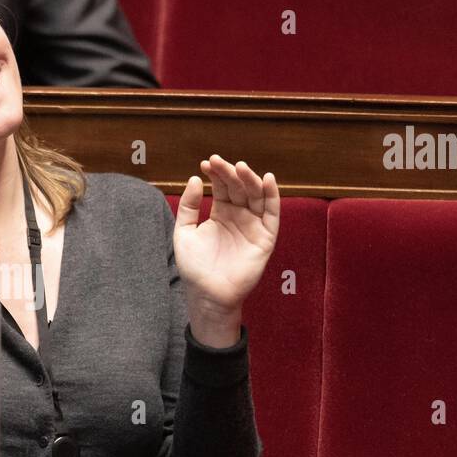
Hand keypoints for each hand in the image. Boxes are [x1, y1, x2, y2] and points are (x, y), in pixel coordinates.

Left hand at [174, 155, 279, 335]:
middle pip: (239, 188)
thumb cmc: (194, 267)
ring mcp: (253, 226)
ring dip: (251, 179)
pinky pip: (272, 214)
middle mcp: (239, 216)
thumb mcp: (184, 232)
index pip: (223, 187)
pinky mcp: (265, 238)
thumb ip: (188, 206)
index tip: (206, 163)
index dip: (217, 174)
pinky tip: (268, 180)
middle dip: (230, 173)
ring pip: (256, 196)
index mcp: (221, 213)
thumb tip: (195, 179)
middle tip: (219, 162)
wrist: (207, 294)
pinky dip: (272, 196)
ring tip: (241, 166)